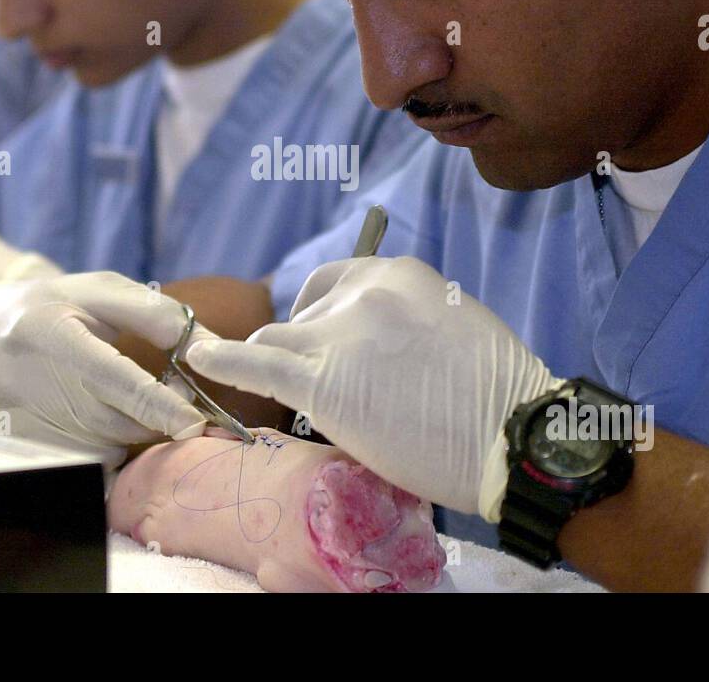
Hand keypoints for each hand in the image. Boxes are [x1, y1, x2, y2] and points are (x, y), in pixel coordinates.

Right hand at [0, 272, 209, 465]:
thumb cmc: (55, 303)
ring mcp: (19, 422)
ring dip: (132, 432)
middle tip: (174, 393)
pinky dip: (106, 446)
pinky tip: (101, 419)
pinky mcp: (20, 448)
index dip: (157, 405)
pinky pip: (83, 462)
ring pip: (103, 447)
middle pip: (114, 422)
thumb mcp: (104, 290)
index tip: (193, 422)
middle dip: (156, 417)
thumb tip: (209, 349)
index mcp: (51, 334)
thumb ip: (158, 316)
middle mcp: (29, 382)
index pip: (114, 379)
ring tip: (129, 400)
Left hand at [185, 256, 560, 515]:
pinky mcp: (320, 380)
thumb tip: (378, 340)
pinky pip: (254, 362)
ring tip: (278, 390)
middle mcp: (362, 292)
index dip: (321, 316)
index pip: (333, 284)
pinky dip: (220, 360)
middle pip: (303, 315)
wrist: (509, 434)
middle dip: (304, 346)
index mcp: (398, 273)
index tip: (325, 342)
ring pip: (276, 340)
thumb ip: (406, 318)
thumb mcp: (453, 326)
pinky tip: (198, 358)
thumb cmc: (495, 395)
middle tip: (324, 384)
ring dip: (277, 366)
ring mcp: (337, 334)